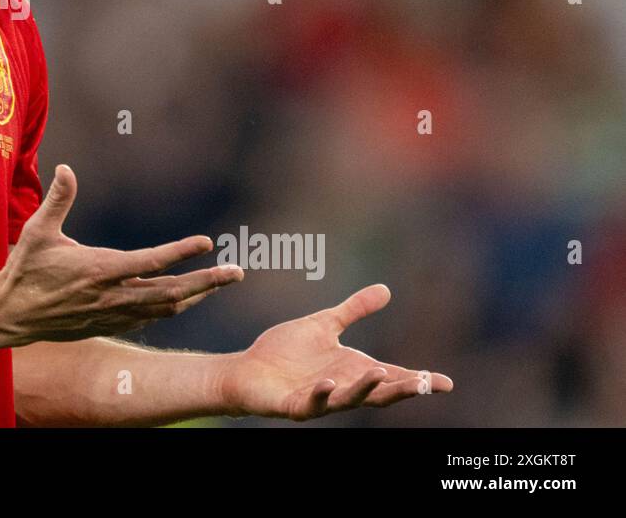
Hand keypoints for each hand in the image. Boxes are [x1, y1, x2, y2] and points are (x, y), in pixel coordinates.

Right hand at [0, 164, 242, 345]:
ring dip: (196, 295)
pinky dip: (172, 308)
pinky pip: (150, 318)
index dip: (181, 252)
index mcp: (97, 270)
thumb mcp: (37, 231)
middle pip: (171, 291)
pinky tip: (185, 298)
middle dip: (207, 282)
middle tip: (238, 272)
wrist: (11, 315)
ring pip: (166, 308)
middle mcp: (111, 296)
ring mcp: (113, 314)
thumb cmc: (25, 269)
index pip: (149, 262)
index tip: (207, 243)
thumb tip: (66, 167)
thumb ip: (58, 200)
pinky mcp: (109, 325)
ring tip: (220, 283)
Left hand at [217, 283, 453, 419]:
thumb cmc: (286, 352)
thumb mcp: (324, 324)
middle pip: (378, 392)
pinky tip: (328, 383)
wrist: (248, 368)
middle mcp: (342, 387)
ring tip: (381, 373)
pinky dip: (322, 395)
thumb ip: (354, 310)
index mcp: (352, 370)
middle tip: (427, 384)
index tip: (448, 383)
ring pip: (349, 399)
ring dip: (365, 388)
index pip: (391, 377)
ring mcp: (320, 399)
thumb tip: (386, 290)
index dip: (418, 380)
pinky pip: (312, 403)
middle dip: (402, 389)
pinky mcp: (295, 405)